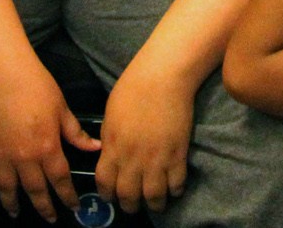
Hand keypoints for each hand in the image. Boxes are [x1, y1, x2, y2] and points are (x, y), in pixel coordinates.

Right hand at [0, 60, 98, 222]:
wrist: (4, 73)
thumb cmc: (37, 86)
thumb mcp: (62, 108)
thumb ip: (76, 133)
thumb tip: (95, 147)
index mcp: (47, 147)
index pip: (60, 180)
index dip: (67, 196)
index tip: (73, 207)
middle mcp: (25, 157)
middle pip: (35, 190)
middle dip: (44, 207)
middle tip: (49, 218)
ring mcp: (3, 155)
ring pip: (8, 189)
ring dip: (13, 204)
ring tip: (16, 214)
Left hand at [96, 60, 194, 214]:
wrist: (162, 76)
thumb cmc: (133, 88)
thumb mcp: (111, 114)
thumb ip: (109, 139)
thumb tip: (110, 153)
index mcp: (112, 147)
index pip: (105, 184)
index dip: (107, 195)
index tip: (112, 196)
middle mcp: (132, 159)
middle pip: (128, 196)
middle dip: (130, 206)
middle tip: (134, 204)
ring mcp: (156, 158)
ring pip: (154, 197)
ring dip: (154, 204)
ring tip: (156, 203)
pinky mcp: (178, 154)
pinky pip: (176, 184)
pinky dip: (175, 190)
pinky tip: (174, 188)